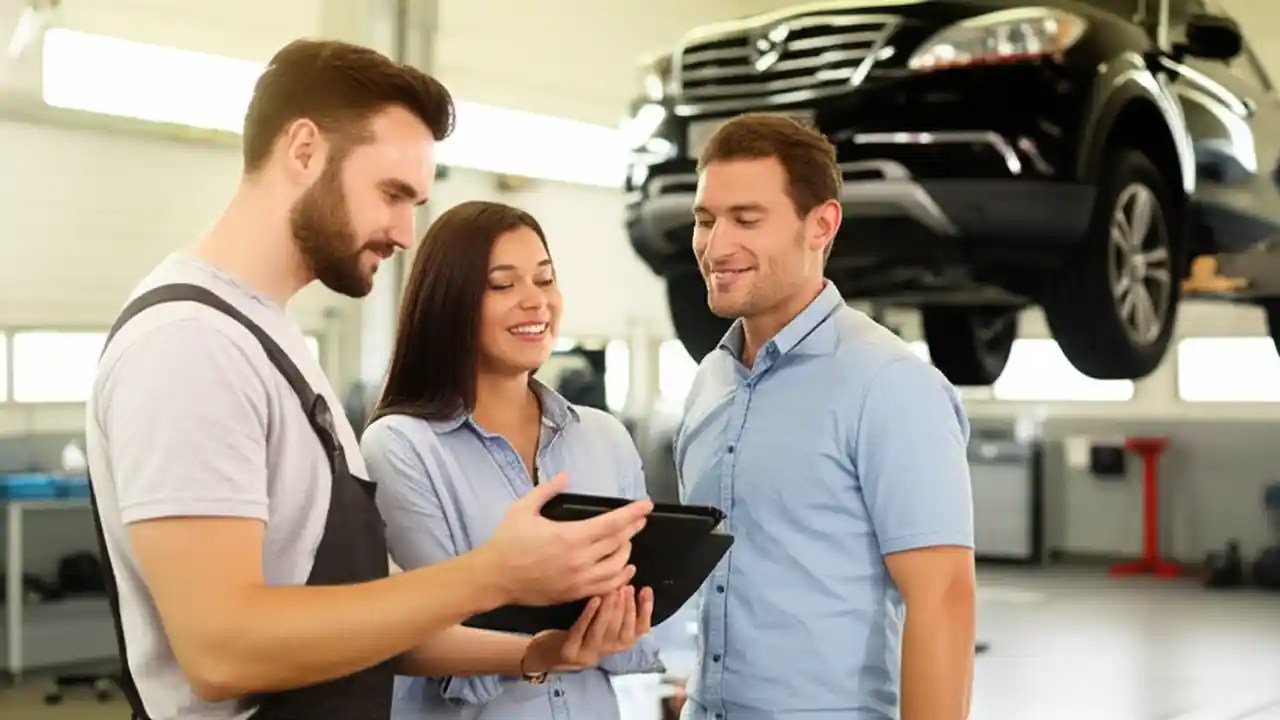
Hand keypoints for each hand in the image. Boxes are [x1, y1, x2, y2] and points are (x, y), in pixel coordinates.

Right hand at [476, 473, 652, 605]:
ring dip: (628, 552)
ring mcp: (578, 580)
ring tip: (628, 542)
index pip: (612, 523)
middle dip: (633, 528)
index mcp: (570, 536)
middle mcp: (579, 560)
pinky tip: (624, 570)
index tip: (646, 505)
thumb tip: (566, 475)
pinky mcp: (574, 594)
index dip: (632, 513)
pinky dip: (620, 578)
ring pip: (618, 567)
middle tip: (640, 518)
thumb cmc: (506, 542)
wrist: (493, 578)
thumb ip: (547, 490)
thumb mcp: (523, 508)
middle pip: (619, 543)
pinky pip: (606, 587)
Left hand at [522, 585, 654, 672]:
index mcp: (618, 645)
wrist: (547, 653)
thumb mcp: (600, 623)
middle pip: (623, 633)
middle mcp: (607, 653)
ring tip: (614, 591)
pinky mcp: (570, 652)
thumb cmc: (579, 632)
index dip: (645, 611)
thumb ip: (615, 610)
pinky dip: (589, 615)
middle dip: (627, 609)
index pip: (640, 631)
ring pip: (604, 633)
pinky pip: (581, 632)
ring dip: (611, 611)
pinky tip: (594, 599)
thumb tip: (627, 580)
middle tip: (627, 588)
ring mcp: (588, 654)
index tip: (645, 589)